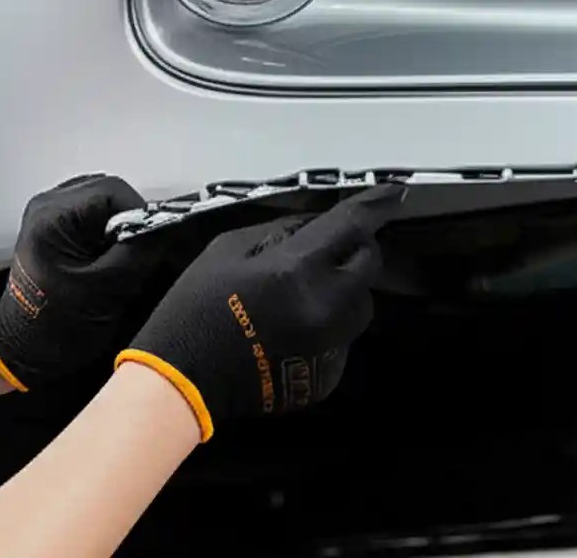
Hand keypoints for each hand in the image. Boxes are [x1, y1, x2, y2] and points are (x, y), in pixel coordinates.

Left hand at [0, 174, 162, 390]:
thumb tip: (170, 225)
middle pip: (107, 191)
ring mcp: (45, 213)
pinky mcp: (50, 225)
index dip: (140, 214)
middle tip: (136, 251)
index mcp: (53, 217)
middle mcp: (45, 205)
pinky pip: (88, 212)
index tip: (149, 244)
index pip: (114, 192)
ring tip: (119, 255)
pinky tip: (106, 253)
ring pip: (100, 200)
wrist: (24, 346)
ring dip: (118, 223)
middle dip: (129, 218)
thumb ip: (141, 249)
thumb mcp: (110, 286)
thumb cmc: (60, 323)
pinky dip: (104, 227)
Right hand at [116, 184, 404, 441]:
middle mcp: (324, 309)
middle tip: (327, 251)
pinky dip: (327, 328)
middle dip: (354, 251)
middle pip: (368, 266)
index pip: (350, 226)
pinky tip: (292, 331)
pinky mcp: (328, 376)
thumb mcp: (227, 250)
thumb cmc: (196, 308)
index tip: (394, 192)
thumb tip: (317, 225)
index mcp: (296, 271)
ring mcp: (330, 347)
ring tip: (302, 295)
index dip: (375, 205)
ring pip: (360, 306)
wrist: (183, 382)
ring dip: (343, 291)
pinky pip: (342, 340)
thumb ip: (279, 232)